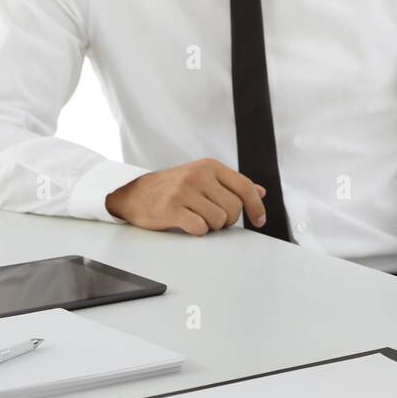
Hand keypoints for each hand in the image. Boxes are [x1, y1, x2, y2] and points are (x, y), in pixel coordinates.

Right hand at [105, 158, 267, 235]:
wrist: (135, 194)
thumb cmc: (173, 187)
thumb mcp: (203, 178)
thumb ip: (231, 184)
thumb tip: (261, 191)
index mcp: (210, 166)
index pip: (244, 186)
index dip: (256, 206)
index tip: (260, 220)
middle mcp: (198, 175)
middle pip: (233, 208)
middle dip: (227, 219)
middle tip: (214, 218)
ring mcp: (183, 191)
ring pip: (218, 220)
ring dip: (212, 226)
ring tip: (198, 219)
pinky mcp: (171, 208)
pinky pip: (200, 228)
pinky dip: (198, 231)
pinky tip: (188, 224)